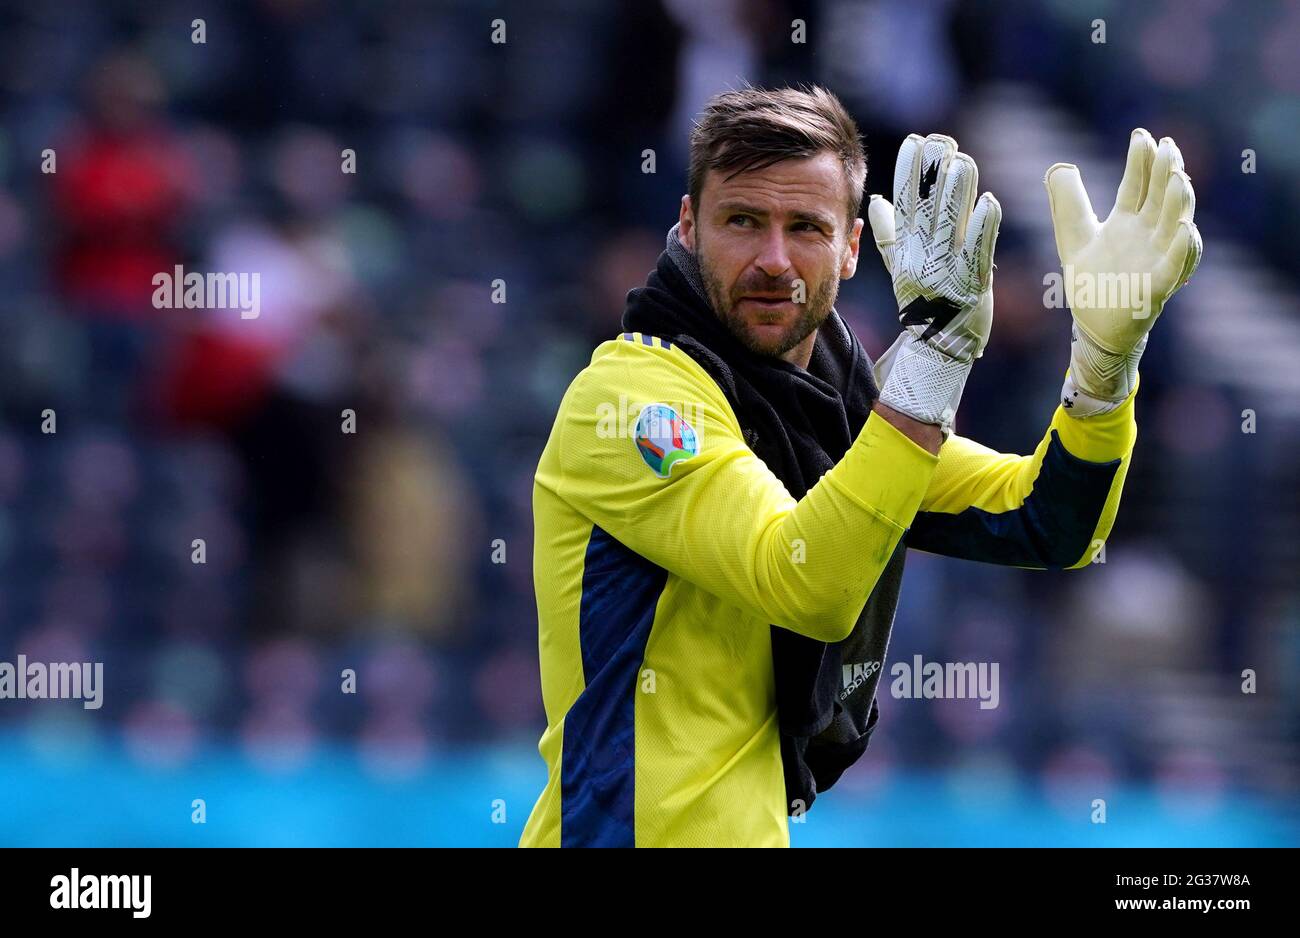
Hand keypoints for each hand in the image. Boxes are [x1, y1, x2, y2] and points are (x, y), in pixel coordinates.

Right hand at [868, 133, 1001, 436]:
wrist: (935, 351)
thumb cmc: (922, 308)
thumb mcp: (899, 268)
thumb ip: (889, 233)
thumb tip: (876, 201)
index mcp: (907, 251)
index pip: (906, 204)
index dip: (910, 172)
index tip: (916, 141)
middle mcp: (923, 257)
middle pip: (928, 208)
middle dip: (934, 173)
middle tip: (942, 141)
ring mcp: (947, 271)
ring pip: (951, 225)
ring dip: (958, 193)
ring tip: (963, 162)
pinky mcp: (973, 285)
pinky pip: (978, 252)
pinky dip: (984, 228)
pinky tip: (990, 202)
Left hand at [1045, 129, 1201, 415]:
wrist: (1094, 328)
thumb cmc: (1091, 282)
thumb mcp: (1073, 237)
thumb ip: (1067, 204)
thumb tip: (1059, 167)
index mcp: (1127, 222)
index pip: (1136, 185)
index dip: (1140, 161)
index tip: (1141, 135)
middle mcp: (1146, 235)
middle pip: (1160, 197)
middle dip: (1166, 172)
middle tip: (1167, 146)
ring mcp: (1155, 258)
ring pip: (1174, 224)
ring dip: (1178, 202)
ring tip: (1178, 178)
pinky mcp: (1158, 285)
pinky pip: (1175, 264)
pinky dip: (1181, 247)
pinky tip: (1183, 229)